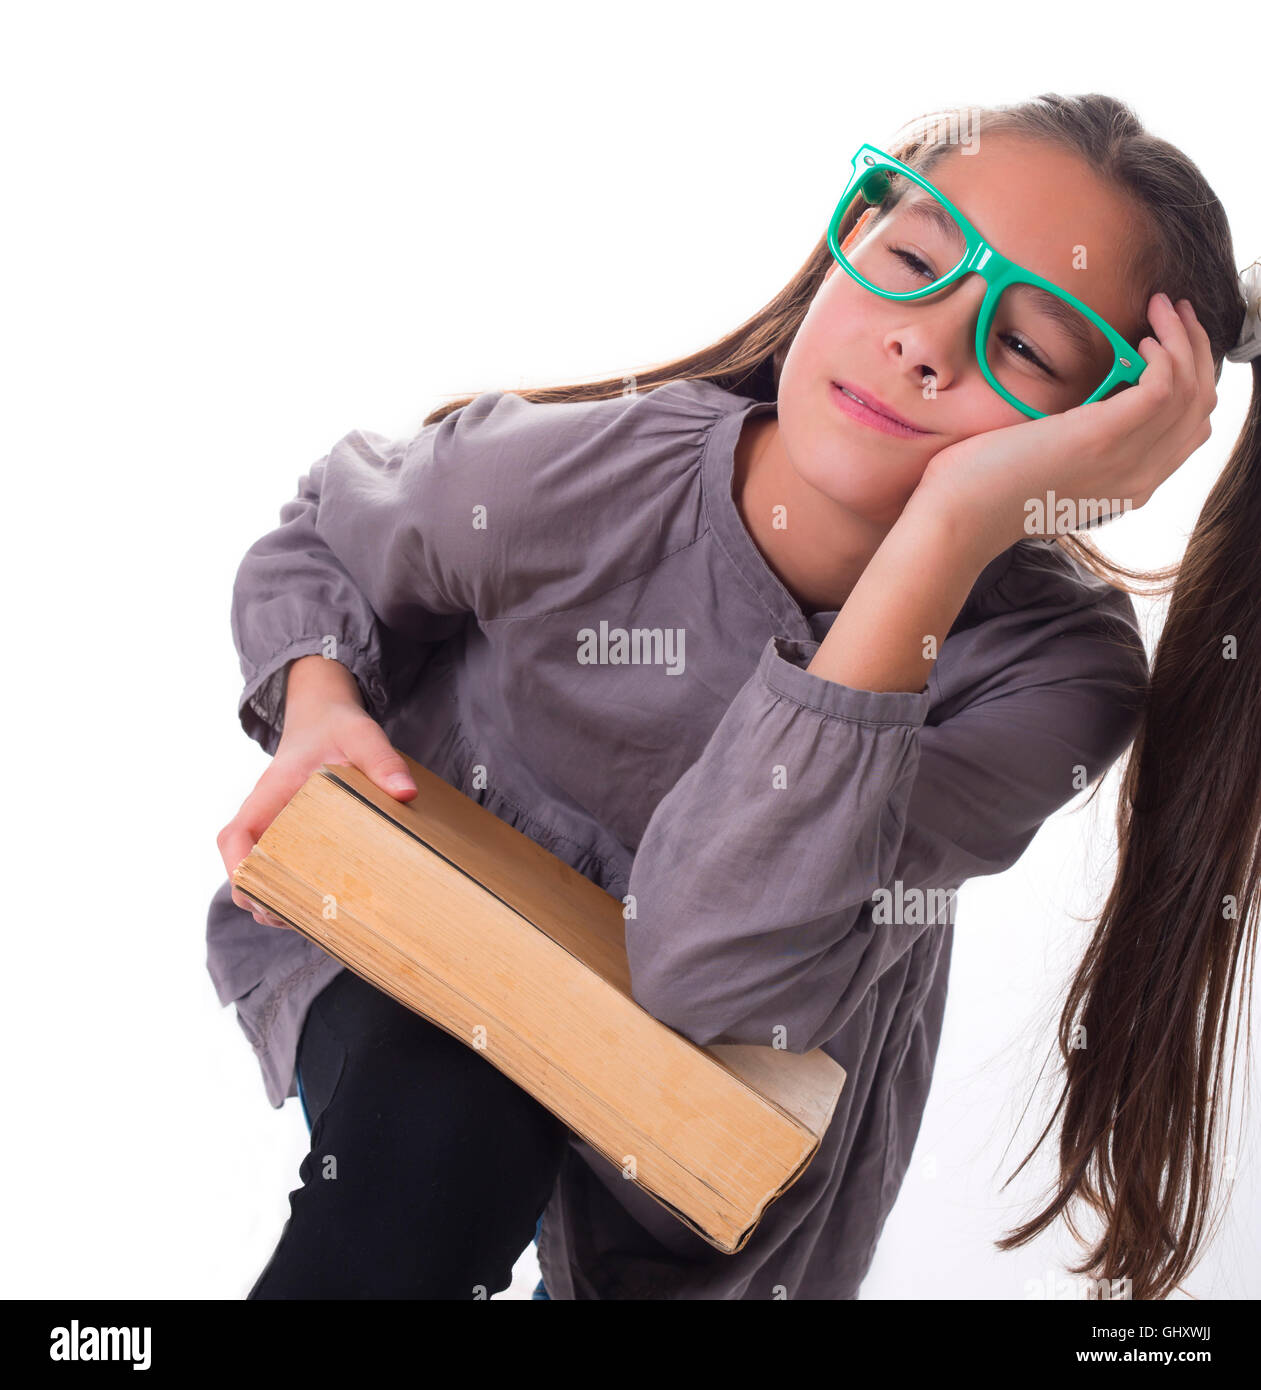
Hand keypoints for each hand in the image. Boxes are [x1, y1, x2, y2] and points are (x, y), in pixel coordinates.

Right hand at [217, 698, 418, 929]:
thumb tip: (405, 793)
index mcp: (269, 795)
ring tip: (319, 920)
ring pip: (259, 877)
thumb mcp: (362, 735)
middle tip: (304, 918)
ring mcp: (274, 830)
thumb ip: (383, 760)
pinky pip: (281, 871)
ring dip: (278, 902)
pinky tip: (330, 905)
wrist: (324, 717)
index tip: (259, 892)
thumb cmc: (337, 726)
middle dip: (262, 900)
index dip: (238, 869)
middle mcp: (264, 817)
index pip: (232, 837)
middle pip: (241, 871)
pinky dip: (294, 892)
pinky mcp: (291, 839)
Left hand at [913, 293, 1216, 560]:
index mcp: (1127, 488)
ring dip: (1184, 340)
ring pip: (1191, 392)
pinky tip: (1141, 339)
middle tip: (1175, 311)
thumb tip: (1076, 419)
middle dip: (1197, 351)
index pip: (1189, 431)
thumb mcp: (1045, 472)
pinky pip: (1163, 387)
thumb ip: (1075, 452)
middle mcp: (1137, 480)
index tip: (1171, 342)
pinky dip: (1163, 355)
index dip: (1191, 379)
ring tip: (1164, 309)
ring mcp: (1122, 462)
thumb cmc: (984, 491)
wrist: (958, 517)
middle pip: (1200, 409)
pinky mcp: (1100, 438)